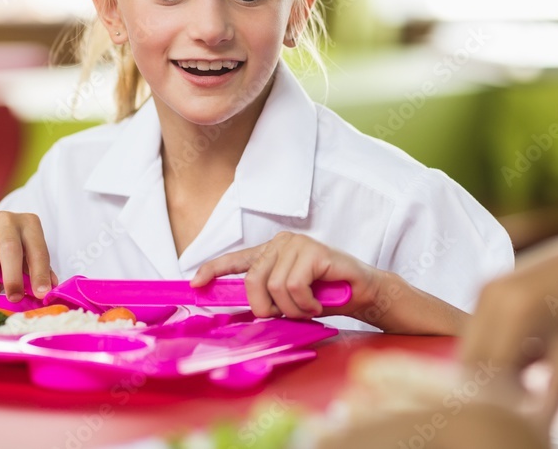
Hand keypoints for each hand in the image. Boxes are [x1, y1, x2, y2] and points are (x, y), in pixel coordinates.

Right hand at [0, 211, 57, 301]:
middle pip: (10, 253)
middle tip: (14, 298)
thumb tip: (49, 289)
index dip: (41, 274)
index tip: (42, 294)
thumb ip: (38, 268)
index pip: (38, 251)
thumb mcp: (26, 250)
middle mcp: (7, 220)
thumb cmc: (7, 243)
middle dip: (13, 281)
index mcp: (29, 223)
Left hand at [192, 232, 381, 319]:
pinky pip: (294, 286)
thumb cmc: (325, 297)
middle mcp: (280, 244)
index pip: (235, 260)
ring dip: (293, 308)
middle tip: (289, 314)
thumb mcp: (288, 301)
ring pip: (274, 287)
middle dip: (267, 307)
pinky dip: (305, 303)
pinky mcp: (314, 251)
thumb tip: (239, 313)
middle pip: (253, 281)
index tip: (195, 284)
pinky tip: (318, 302)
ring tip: (309, 307)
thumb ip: (266, 300)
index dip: (213, 270)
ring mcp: (297, 244)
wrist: (361, 293)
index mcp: (270, 254)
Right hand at [459, 231, 557, 420]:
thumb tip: (539, 432)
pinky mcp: (485, 287)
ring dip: (487, 369)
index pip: (490, 371)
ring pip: (472, 345)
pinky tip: (519, 362)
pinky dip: (490, 350)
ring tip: (520, 384)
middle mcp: (494, 295)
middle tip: (509, 405)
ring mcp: (486, 287)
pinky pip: (477, 329)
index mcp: (517, 312)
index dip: (497, 398)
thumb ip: (552, 396)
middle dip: (487, 386)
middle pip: (473, 358)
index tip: (509, 417)